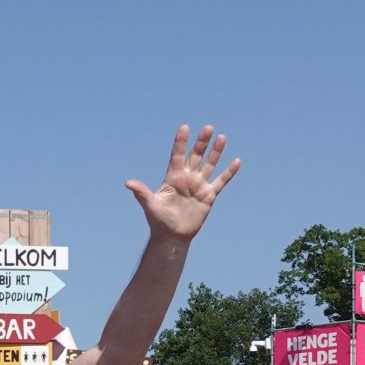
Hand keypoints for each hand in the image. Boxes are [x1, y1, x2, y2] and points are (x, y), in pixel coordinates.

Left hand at [125, 125, 240, 244]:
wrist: (172, 236)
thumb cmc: (159, 221)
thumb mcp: (150, 205)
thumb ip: (141, 192)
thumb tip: (128, 183)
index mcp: (172, 178)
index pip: (177, 155)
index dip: (181, 142)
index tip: (184, 127)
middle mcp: (186, 178)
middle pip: (195, 156)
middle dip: (201, 142)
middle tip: (208, 127)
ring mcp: (198, 186)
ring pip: (209, 165)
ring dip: (216, 152)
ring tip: (222, 137)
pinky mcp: (208, 196)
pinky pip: (221, 181)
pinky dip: (229, 172)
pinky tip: (236, 161)